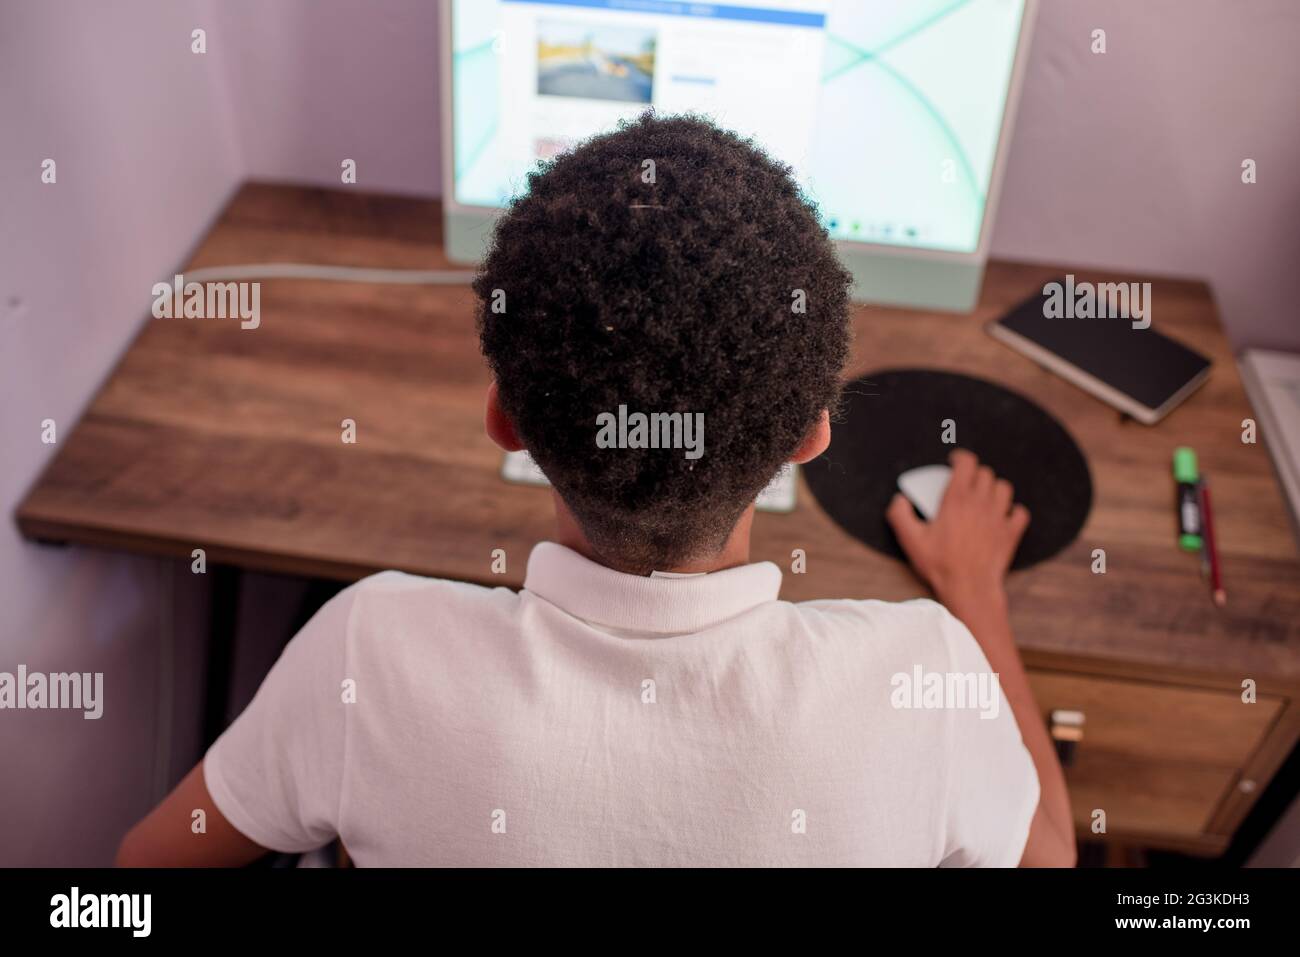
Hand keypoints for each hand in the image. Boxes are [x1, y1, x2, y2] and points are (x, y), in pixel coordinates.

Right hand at [886, 449, 1029, 605]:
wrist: (968, 588)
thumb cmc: (939, 564)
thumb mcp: (910, 539)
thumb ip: (899, 515)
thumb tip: (900, 500)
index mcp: (957, 499)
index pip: (967, 463)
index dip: (960, 458)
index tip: (954, 461)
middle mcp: (981, 503)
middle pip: (985, 473)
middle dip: (974, 474)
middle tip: (964, 484)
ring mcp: (999, 517)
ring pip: (1003, 488)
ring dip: (993, 489)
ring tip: (983, 498)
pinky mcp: (1011, 533)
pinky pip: (1020, 512)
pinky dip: (1012, 511)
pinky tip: (1002, 517)